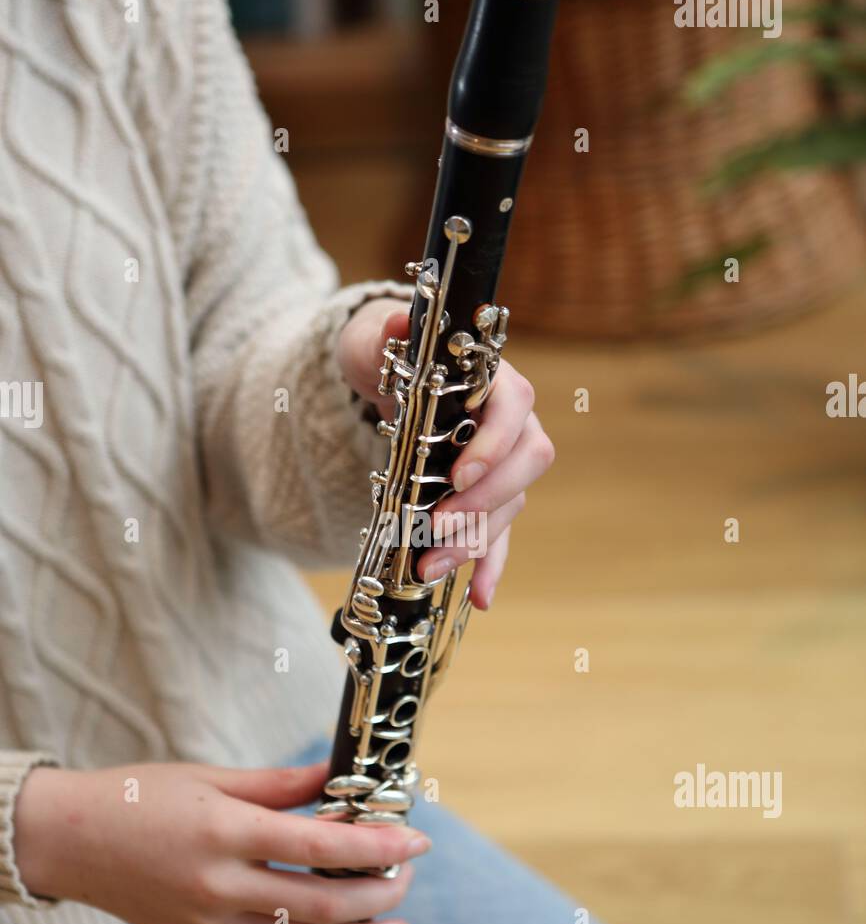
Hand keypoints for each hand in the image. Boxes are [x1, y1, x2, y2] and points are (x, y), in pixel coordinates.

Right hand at [13, 761, 429, 923]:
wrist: (72, 842)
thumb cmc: (140, 799)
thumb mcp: (212, 777)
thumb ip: (281, 784)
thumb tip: (339, 778)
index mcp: (228, 832)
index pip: (320, 846)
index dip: (377, 846)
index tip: (416, 839)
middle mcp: (223, 885)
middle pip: (322, 901)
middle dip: (379, 893)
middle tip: (409, 876)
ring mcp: (213, 923)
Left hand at [338, 298, 554, 609]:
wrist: (385, 377)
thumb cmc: (385, 352)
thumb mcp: (373, 338)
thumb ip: (384, 332)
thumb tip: (398, 326)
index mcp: (493, 379)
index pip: (515, 408)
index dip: (494, 445)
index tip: (459, 476)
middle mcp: (510, 424)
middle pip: (526, 465)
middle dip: (483, 503)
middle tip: (436, 526)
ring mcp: (502, 465)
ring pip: (510, 506)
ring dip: (474, 542)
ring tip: (428, 566)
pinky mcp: (486, 499)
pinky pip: (499, 537)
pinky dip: (490, 567)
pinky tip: (479, 597)